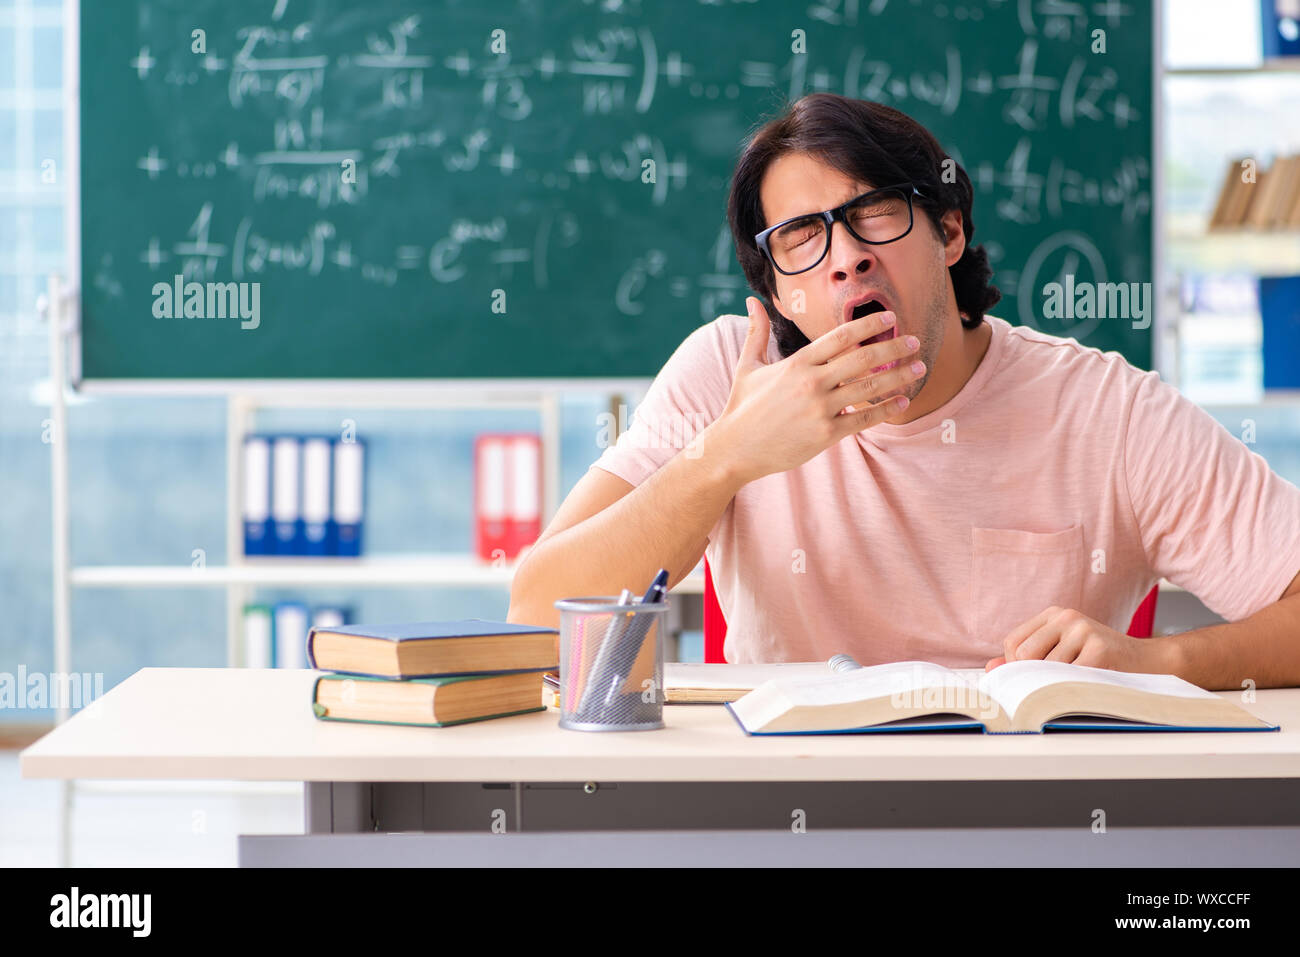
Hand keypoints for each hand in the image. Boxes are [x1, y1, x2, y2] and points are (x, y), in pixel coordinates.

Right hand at [709, 296, 923, 484]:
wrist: (734, 449)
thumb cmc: (742, 406)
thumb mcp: (747, 365)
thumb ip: (757, 332)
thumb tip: (751, 300)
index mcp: (797, 363)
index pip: (840, 337)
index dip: (869, 325)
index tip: (891, 318)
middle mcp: (811, 383)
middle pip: (863, 359)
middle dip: (894, 348)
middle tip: (916, 342)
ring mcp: (820, 410)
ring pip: (869, 388)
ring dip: (898, 377)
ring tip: (919, 369)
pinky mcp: (825, 435)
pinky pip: (863, 419)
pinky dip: (886, 410)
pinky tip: (902, 402)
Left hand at [984, 606, 1167, 674]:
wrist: (1149, 662)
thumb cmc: (1102, 660)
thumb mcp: (1062, 652)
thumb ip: (1027, 659)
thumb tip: (990, 668)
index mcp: (1053, 615)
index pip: (1013, 643)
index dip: (1017, 665)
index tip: (1034, 675)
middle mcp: (1066, 617)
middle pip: (1024, 654)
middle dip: (1033, 675)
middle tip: (1054, 683)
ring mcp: (1083, 630)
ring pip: (1046, 668)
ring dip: (1057, 684)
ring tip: (1076, 682)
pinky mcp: (1099, 649)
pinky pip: (1069, 677)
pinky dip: (1073, 689)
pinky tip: (1087, 686)